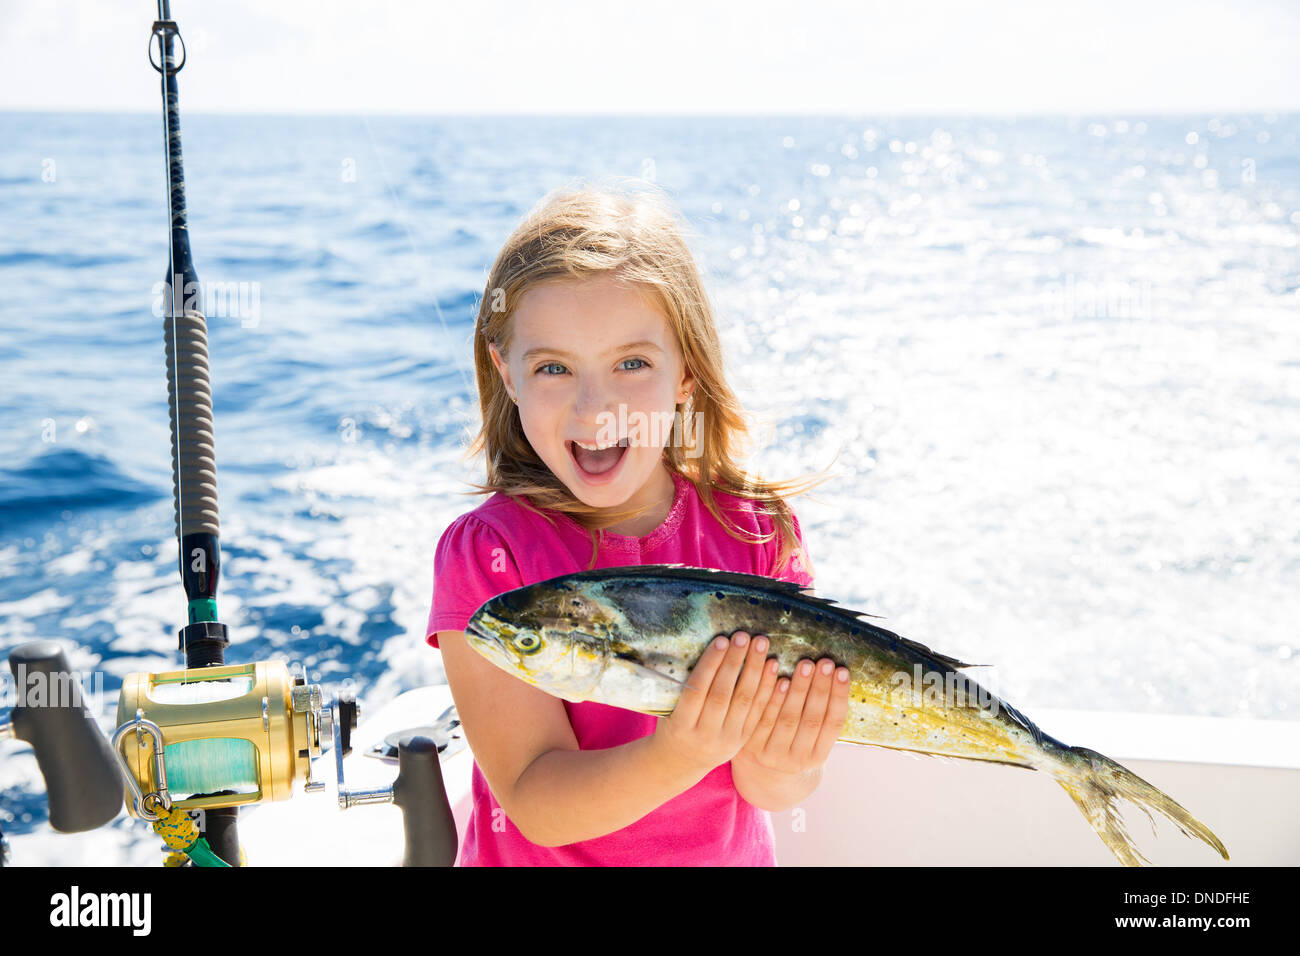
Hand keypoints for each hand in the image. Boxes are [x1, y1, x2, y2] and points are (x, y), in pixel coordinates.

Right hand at [652, 631, 778, 775]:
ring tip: (760, 644)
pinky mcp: (743, 741)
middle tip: (743, 636)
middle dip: (734, 662)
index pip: (697, 690)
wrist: (680, 762)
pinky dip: (768, 688)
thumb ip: (682, 685)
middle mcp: (705, 735)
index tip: (721, 640)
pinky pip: (759, 712)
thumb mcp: (668, 709)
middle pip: (723, 694)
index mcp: (681, 726)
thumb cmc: (672, 725)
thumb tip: (701, 644)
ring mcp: (726, 740)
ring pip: (744, 701)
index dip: (710, 664)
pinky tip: (773, 667)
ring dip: (754, 670)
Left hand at [738, 654, 850, 776]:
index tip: (843, 671)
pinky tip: (780, 678)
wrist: (761, 775)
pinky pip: (763, 718)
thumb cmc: (793, 747)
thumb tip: (835, 676)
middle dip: (820, 689)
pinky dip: (773, 698)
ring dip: (798, 690)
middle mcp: (797, 759)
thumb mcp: (811, 745)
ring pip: (788, 718)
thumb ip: (820, 719)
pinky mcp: (751, 745)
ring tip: (806, 665)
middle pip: (811, 719)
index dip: (838, 697)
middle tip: (825, 662)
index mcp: (817, 757)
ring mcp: (773, 754)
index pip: (833, 724)